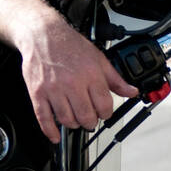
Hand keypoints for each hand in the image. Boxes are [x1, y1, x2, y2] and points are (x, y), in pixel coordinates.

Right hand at [14, 6, 137, 142]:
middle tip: (90, 117)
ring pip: (67, 120)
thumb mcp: (99, 59)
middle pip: (86, 116)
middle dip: (91, 121)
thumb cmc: (70, 46)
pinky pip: (44, 118)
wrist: (43, 34)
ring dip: (74, 124)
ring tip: (75, 118)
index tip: (104, 112)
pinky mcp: (38, 93)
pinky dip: (50, 131)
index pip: (104, 105)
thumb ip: (115, 79)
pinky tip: (55, 136)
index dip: (106, 113)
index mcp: (90, 75)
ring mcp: (53, 89)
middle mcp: (72, 83)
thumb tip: (132, 92)